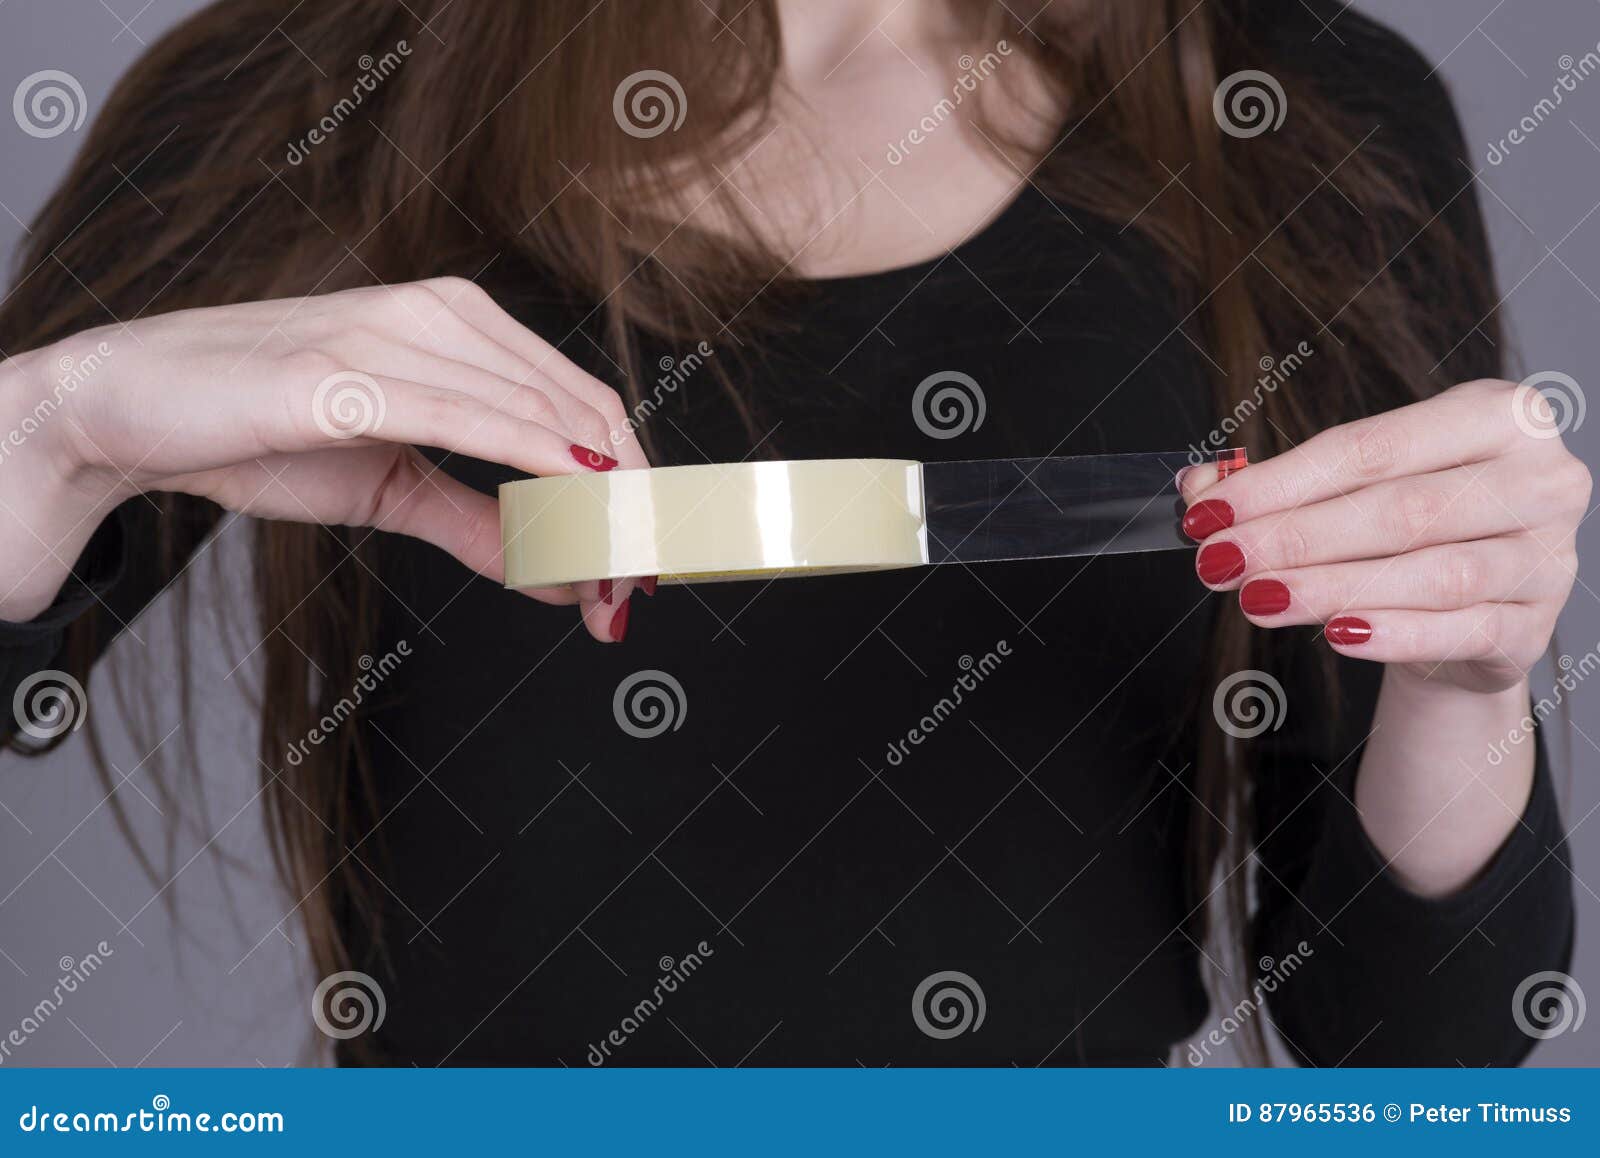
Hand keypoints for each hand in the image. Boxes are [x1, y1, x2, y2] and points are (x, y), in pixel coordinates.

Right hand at [0, 277, 644, 639]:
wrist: (124, 410)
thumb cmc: (254, 432)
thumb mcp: (389, 487)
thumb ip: (480, 525)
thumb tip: (563, 578)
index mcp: (459, 323)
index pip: (582, 400)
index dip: (633, 483)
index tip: (648, 556)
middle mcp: (441, 315)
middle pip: (581, 411)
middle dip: (628, 509)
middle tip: (640, 588)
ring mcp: (395, 335)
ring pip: (543, 418)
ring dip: (596, 509)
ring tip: (616, 581)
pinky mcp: (348, 373)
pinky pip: (472, 420)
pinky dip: (540, 466)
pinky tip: (583, 506)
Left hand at [1179, 379, 1590, 694]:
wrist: (1476, 610)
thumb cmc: (1414, 528)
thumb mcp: (1355, 488)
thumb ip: (1279, 484)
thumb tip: (1198, 486)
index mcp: (1499, 416)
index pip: (1373, 448)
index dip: (1282, 482)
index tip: (1209, 511)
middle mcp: (1539, 478)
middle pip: (1401, 510)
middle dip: (1294, 538)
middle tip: (1219, 561)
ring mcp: (1548, 555)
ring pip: (1432, 573)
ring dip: (1330, 587)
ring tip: (1258, 598)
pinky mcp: (1537, 626)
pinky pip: (1460, 630)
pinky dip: (1393, 634)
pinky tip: (1336, 636)